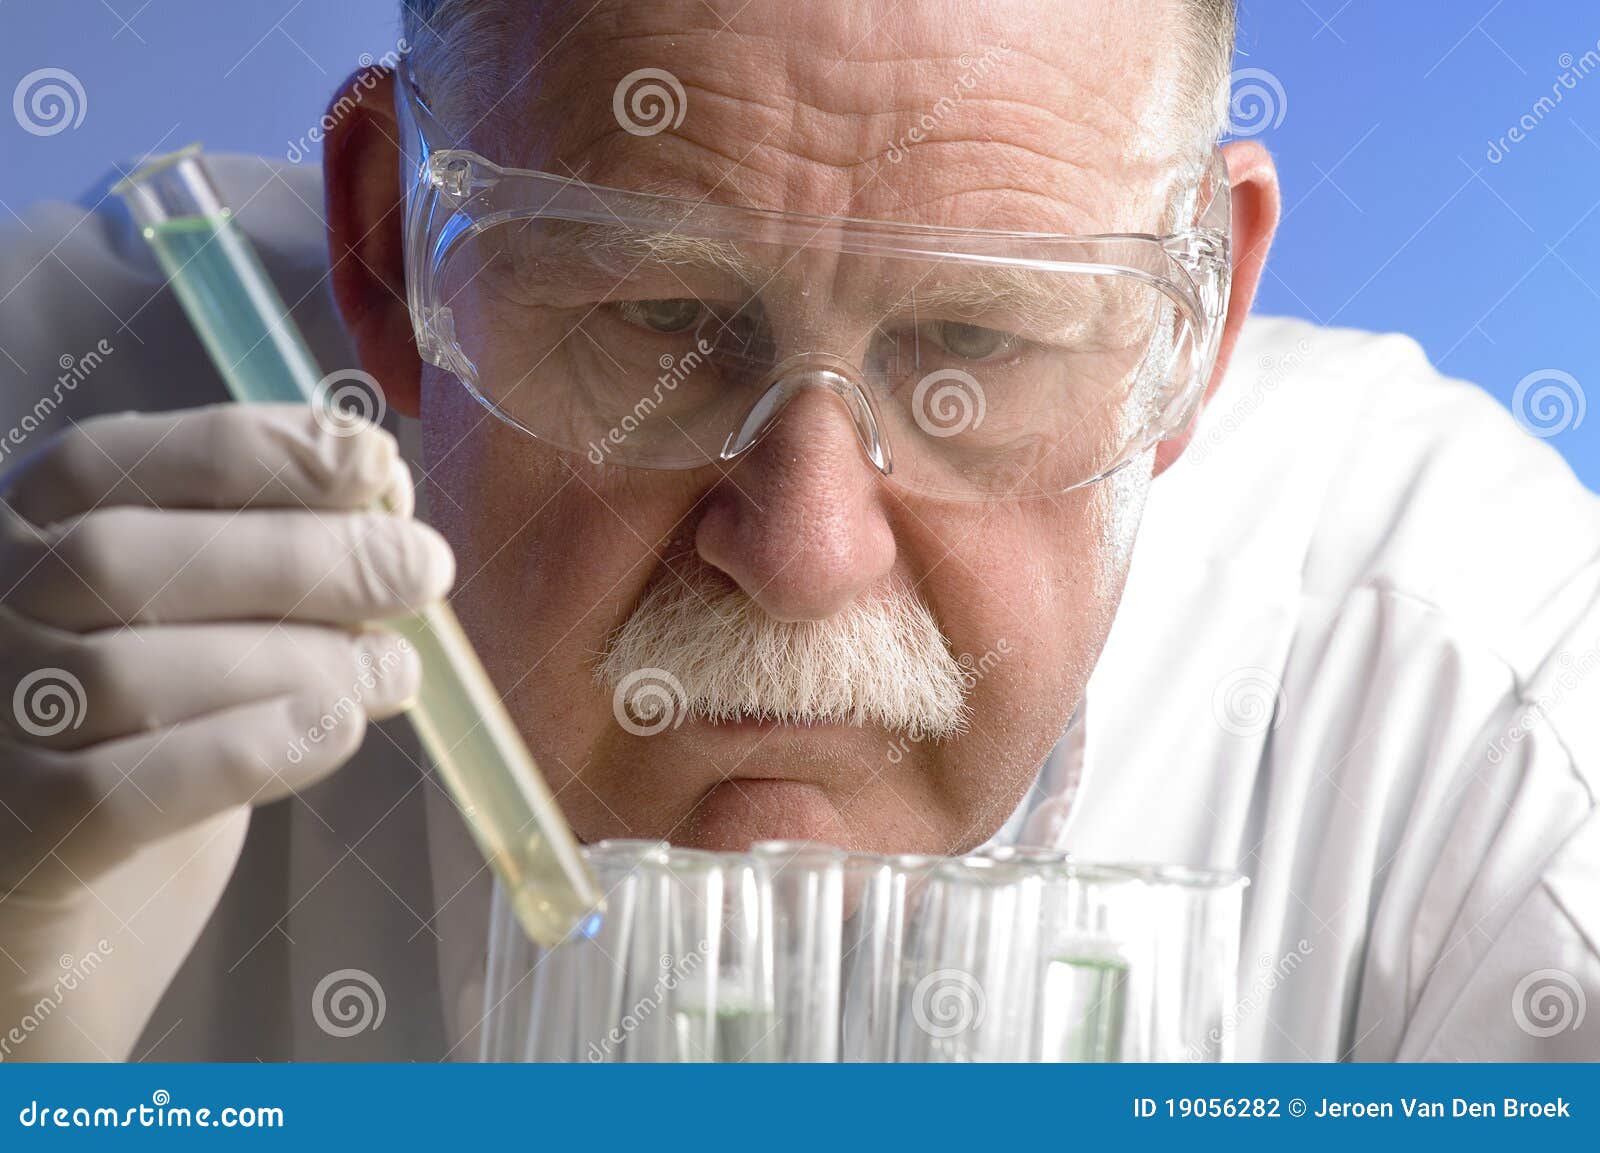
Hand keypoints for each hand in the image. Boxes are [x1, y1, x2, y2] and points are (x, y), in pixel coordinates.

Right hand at [0, 404, 452, 1058]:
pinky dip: (242, 753)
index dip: (251, 453)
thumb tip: (384, 495)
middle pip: (122, 560)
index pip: (110, 461)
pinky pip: (118, 792)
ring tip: (394, 670)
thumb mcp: (198, 631)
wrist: (63, 925)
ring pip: (128, 673)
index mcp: (14, 541)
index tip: (375, 462)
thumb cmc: (145, 748)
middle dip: (299, 555)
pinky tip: (333, 733)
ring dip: (296, 659)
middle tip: (422, 569)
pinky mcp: (10, 842)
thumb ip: (266, 562)